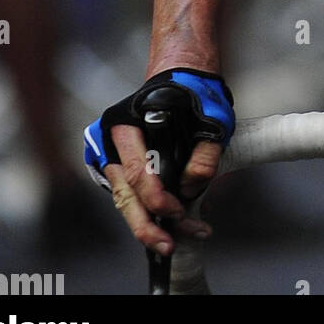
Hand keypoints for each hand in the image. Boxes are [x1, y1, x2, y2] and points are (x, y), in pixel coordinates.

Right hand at [83, 68, 234, 254]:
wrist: (182, 79)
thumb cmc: (193, 94)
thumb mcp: (211, 118)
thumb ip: (205, 155)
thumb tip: (190, 187)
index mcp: (126, 122)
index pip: (136, 171)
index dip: (156, 198)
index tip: (177, 211)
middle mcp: (112, 140)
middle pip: (124, 193)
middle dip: (145, 225)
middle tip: (167, 245)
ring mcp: (114, 154)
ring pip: (126, 199)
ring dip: (151, 222)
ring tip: (179, 237)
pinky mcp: (123, 165)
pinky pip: (132, 195)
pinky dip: (151, 211)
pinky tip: (175, 221)